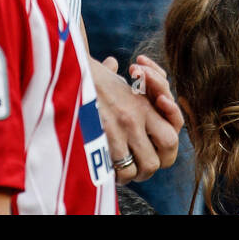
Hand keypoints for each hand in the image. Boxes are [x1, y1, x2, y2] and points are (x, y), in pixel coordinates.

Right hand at [91, 55, 181, 183]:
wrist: (66, 73)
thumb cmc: (84, 73)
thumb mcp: (109, 74)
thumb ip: (117, 76)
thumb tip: (111, 64)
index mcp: (142, 104)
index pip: (172, 136)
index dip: (166, 148)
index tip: (152, 149)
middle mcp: (135, 119)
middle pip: (161, 158)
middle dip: (152, 165)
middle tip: (139, 165)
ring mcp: (120, 131)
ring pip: (144, 169)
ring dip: (134, 172)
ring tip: (123, 169)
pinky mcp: (102, 142)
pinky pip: (119, 172)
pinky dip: (115, 176)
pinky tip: (107, 170)